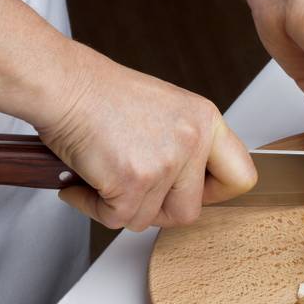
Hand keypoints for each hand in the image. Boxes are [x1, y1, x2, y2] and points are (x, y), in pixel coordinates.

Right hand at [37, 44, 256, 230]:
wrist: (62, 83)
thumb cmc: (102, 94)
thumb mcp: (167, 110)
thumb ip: (187, 146)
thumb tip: (193, 185)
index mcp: (206, 121)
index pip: (242, 177)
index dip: (215, 193)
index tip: (193, 192)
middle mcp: (192, 141)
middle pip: (190, 211)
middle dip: (158, 210)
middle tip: (135, 192)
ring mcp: (164, 163)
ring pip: (150, 219)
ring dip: (122, 207)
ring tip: (104, 179)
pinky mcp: (133, 182)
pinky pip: (118, 219)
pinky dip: (94, 207)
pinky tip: (82, 184)